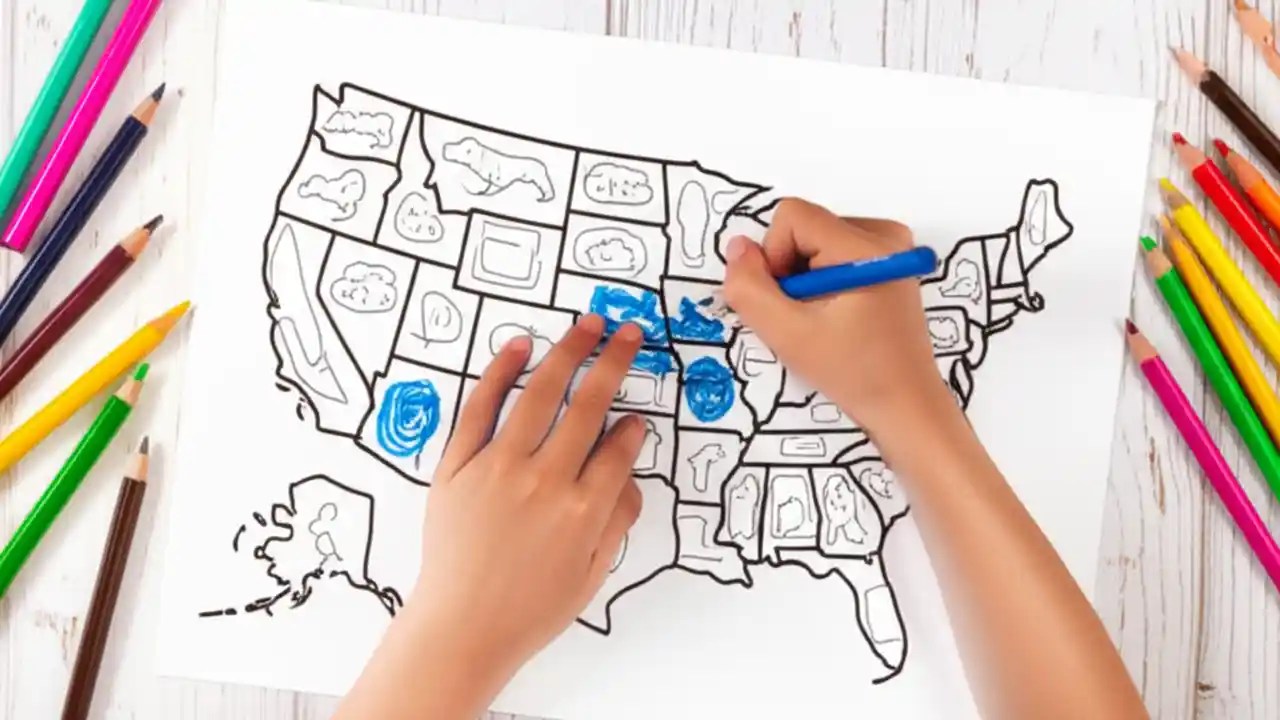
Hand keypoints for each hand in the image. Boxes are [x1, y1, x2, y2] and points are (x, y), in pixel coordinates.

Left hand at [409, 314, 645, 681]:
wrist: (461, 629)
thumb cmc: (530, 609)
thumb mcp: (593, 574)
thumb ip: (617, 521)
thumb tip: (630, 474)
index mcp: (583, 511)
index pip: (619, 450)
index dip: (633, 428)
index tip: (636, 418)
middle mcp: (544, 481)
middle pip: (588, 406)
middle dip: (614, 363)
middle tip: (629, 332)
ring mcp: (498, 468)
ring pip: (539, 395)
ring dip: (568, 353)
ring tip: (587, 324)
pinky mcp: (458, 466)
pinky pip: (480, 408)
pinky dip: (500, 372)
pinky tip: (520, 346)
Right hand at [722, 198, 954, 446]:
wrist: (905, 404)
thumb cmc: (853, 372)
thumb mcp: (789, 335)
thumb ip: (750, 289)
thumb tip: (736, 247)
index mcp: (866, 246)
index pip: (792, 216)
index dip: (773, 256)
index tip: (789, 300)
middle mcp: (885, 235)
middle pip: (804, 227)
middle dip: (790, 270)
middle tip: (807, 316)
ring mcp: (890, 247)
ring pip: (814, 240)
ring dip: (804, 279)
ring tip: (824, 319)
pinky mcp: (888, 262)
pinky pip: (832, 252)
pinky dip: (821, 281)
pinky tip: (836, 314)